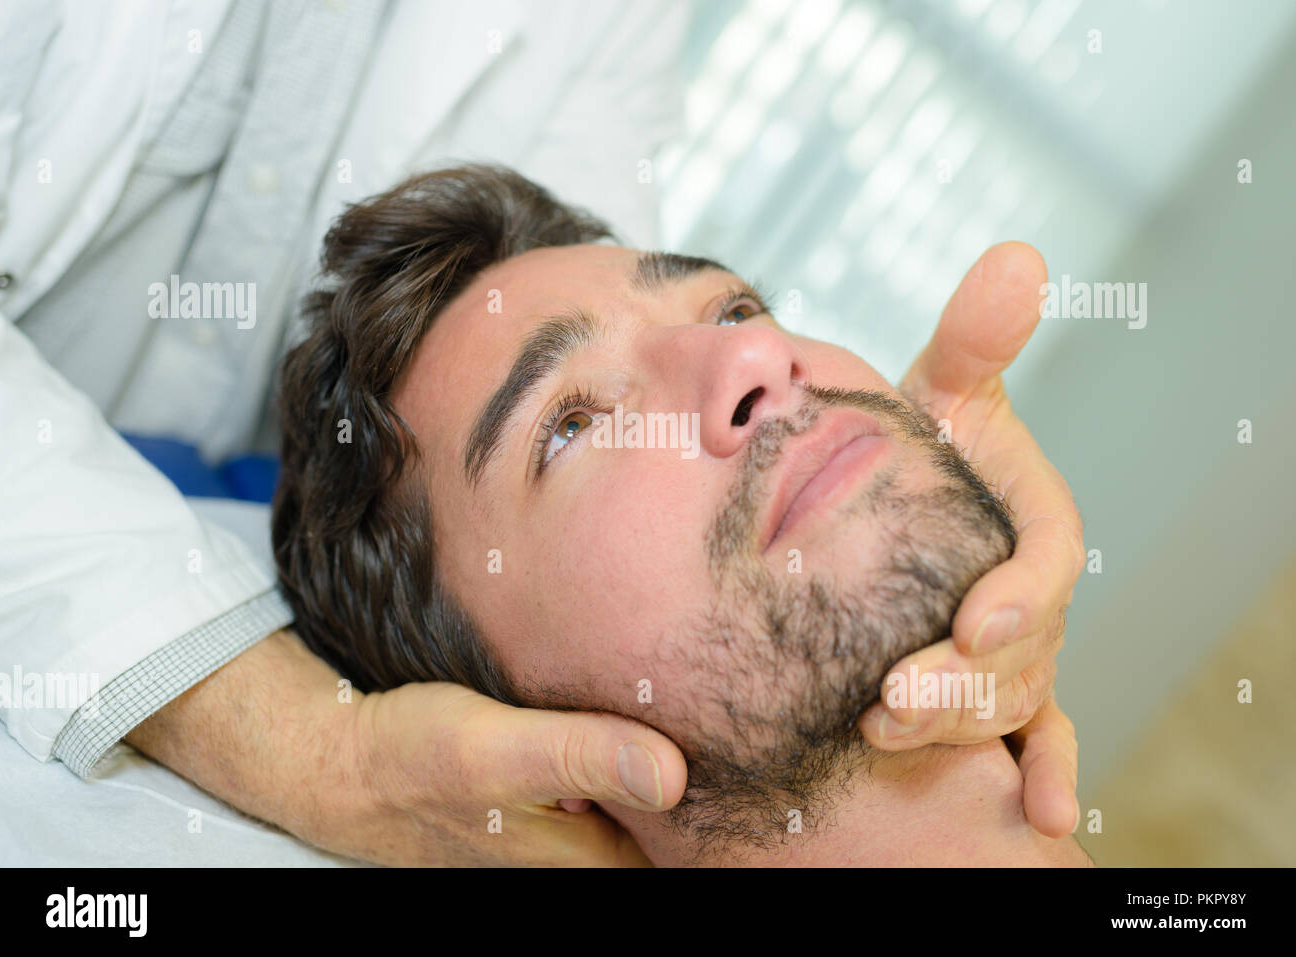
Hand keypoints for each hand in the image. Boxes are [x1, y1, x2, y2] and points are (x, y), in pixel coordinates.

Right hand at [127, 628, 686, 865]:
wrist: (344, 760)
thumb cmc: (413, 760)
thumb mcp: (494, 750)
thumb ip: (580, 756)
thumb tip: (674, 773)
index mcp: (593, 862)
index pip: (697, 842)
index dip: (734, 790)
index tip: (757, 730)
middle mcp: (592, 855)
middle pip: (683, 819)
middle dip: (708, 760)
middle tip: (733, 690)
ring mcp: (578, 828)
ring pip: (651, 791)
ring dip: (666, 741)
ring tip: (696, 679)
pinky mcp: (563, 796)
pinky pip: (619, 770)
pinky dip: (632, 736)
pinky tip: (635, 693)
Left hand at [858, 242, 1083, 837]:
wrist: (896, 505)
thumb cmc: (925, 449)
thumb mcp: (943, 396)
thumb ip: (974, 341)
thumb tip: (1017, 252)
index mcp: (1033, 528)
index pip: (1043, 563)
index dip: (1018, 593)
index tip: (977, 614)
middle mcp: (1032, 598)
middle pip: (1019, 651)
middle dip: (964, 678)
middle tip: (895, 696)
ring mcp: (1016, 652)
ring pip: (1005, 701)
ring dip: (957, 726)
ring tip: (883, 733)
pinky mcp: (993, 688)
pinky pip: (1030, 738)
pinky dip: (1041, 773)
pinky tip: (1037, 814)